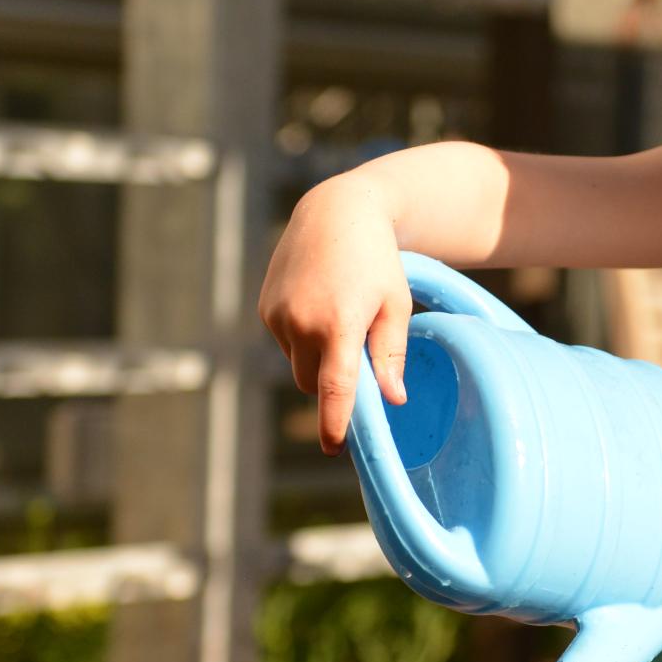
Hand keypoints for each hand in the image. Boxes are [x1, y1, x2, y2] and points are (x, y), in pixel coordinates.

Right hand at [258, 179, 414, 452]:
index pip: (333, 389)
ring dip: (316, 359)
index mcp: (339, 323)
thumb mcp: (396, 304)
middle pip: (312, 383)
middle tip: (357, 359)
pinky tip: (320, 305)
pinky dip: (302, 338)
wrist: (335, 212)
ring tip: (340, 317)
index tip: (335, 449)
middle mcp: (301, 322)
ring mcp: (278, 316)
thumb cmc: (377, 260)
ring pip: (297, 364)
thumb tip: (392, 400)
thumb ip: (391, 355)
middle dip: (330, 384)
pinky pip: (285, 343)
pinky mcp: (266, 309)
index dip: (334, 424)